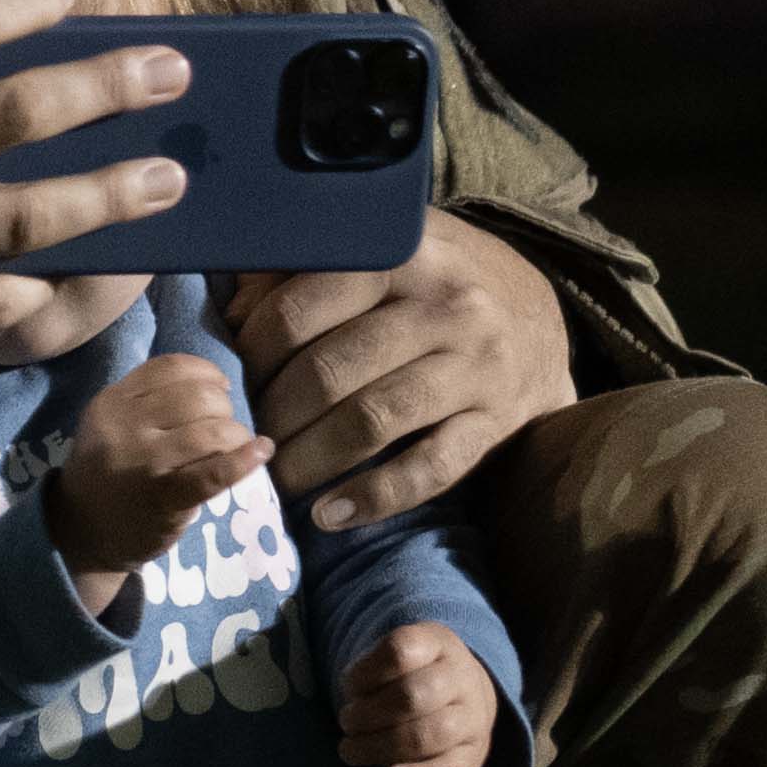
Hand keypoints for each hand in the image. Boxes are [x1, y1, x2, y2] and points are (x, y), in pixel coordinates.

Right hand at [42, 351, 267, 605]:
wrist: (81, 534)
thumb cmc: (107, 475)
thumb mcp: (111, 424)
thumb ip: (148, 398)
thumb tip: (215, 383)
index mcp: (113, 401)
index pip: (172, 367)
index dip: (208, 373)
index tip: (220, 390)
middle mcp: (125, 426)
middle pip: (197, 396)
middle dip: (224, 407)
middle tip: (223, 427)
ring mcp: (144, 463)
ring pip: (210, 430)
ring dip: (235, 434)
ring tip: (236, 445)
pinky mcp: (164, 499)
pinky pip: (214, 473)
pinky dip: (245, 459)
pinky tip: (261, 451)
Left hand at [219, 215, 575, 532]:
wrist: (536, 319)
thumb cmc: (432, 284)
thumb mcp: (378, 252)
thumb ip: (305, 267)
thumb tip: (229, 311)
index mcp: (398, 254)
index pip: (298, 310)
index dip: (250, 353)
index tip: (232, 380)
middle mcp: (443, 304)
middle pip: (328, 372)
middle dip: (273, 415)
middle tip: (247, 437)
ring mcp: (474, 365)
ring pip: (371, 422)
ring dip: (310, 461)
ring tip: (277, 480)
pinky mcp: (495, 421)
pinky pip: (428, 469)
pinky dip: (373, 498)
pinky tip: (329, 514)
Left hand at [338, 620, 501, 766]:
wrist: (465, 694)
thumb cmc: (412, 674)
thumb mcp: (393, 657)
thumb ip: (369, 675)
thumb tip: (354, 712)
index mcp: (438, 643)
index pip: (398, 652)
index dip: (363, 674)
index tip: (350, 688)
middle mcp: (461, 676)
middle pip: (412, 696)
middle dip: (367, 715)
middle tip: (347, 723)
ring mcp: (473, 716)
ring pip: (427, 735)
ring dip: (380, 747)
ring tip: (352, 751)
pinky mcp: (474, 753)